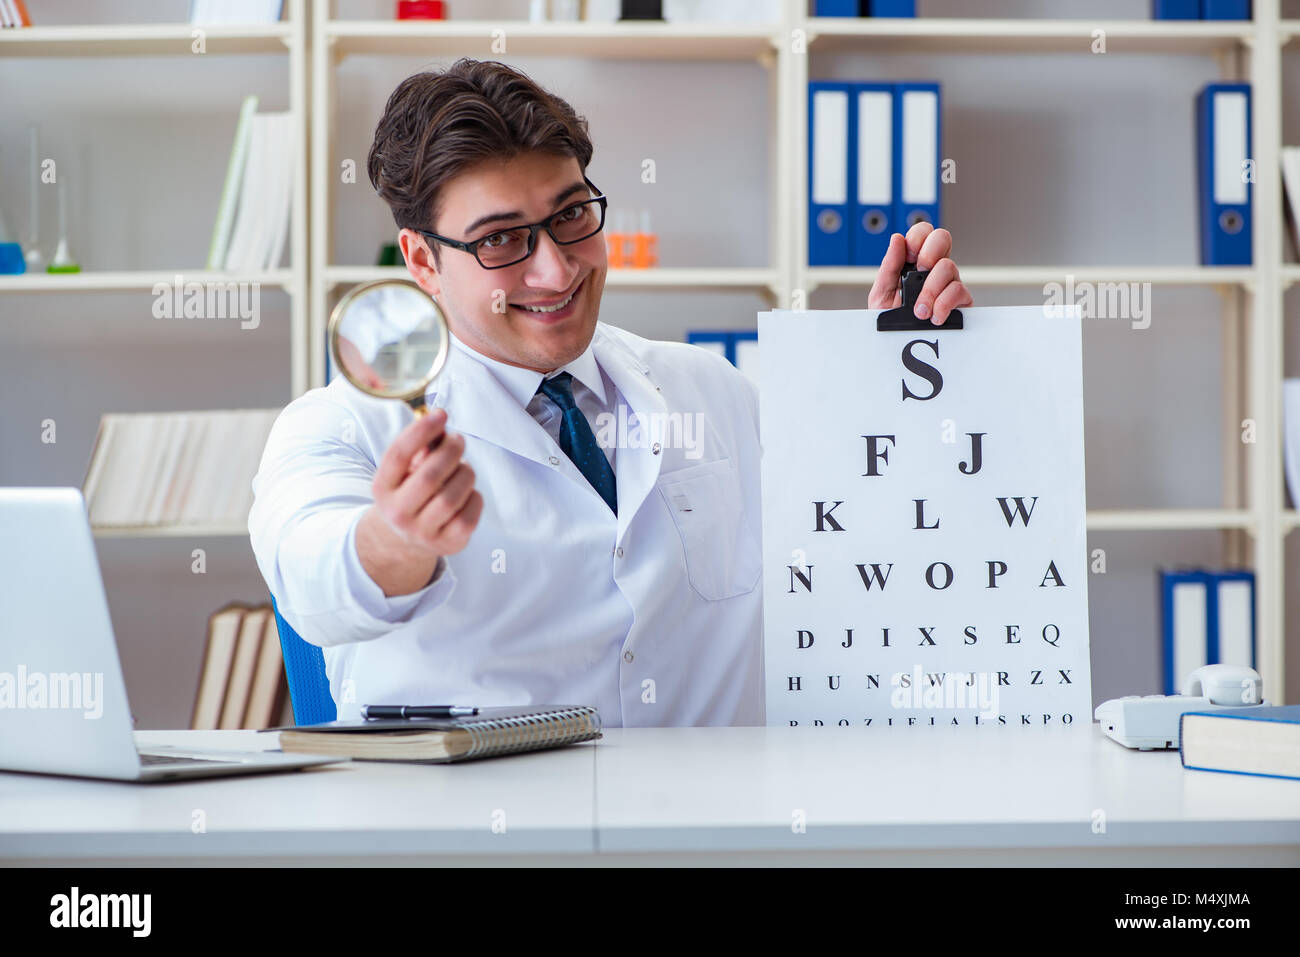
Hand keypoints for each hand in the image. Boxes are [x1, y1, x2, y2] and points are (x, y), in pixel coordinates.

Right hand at [371, 408, 482, 557]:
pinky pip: (470, 513)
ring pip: (452, 496)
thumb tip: (439, 423)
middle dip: (451, 451)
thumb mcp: (405, 471)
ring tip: (464, 468)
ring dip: (465, 473)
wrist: (407, 539)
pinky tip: (467, 493)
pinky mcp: (448, 544)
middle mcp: (398, 513)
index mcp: (382, 488)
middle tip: (458, 440)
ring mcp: (422, 532)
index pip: (398, 455)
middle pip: (430, 476)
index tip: (440, 414)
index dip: (420, 431)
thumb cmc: (410, 492)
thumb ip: (420, 448)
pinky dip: (474, 497)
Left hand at [867, 223, 972, 324]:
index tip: (909, 256)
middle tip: (919, 272)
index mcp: (914, 262)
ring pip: (949, 266)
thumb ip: (889, 265)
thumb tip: (897, 239)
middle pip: (943, 238)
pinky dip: (943, 304)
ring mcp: (948, 283)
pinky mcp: (961, 301)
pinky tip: (934, 316)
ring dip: (931, 290)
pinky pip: (958, 290)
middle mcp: (933, 269)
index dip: (917, 237)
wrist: (898, 348)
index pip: (923, 233)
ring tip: (920, 311)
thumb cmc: (891, 321)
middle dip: (929, 252)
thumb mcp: (881, 292)